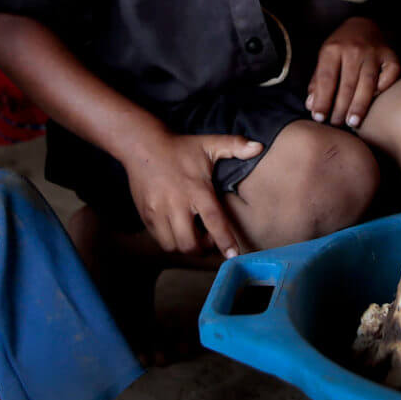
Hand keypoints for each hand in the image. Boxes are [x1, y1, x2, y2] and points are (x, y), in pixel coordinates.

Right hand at [122, 132, 262, 257]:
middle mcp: (176, 203)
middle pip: (190, 243)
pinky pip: (159, 239)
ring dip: (185, 246)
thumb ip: (235, 145)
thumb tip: (258, 147)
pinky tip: (177, 228)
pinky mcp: (146, 215)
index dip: (224, 240)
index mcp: (197, 189)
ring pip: (173, 246)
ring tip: (192, 234)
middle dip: (202, 249)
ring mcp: (158, 211)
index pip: (214, 221)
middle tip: (208, 239)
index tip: (233, 255)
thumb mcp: (209, 144)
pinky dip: (170, 240)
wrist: (142, 145)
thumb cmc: (180, 147)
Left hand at [306, 16, 399, 128]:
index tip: (319, 117)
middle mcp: (354, 49)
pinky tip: (374, 99)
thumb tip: (311, 106)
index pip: (327, 79)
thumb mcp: (325, 57)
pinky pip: (389, 76)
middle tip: (337, 123)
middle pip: (347, 85)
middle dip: (341, 108)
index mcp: (333, 48)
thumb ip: (318, 81)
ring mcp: (374, 52)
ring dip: (360, 105)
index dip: (323, 100)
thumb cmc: (341, 46)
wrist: (365, 23)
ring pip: (368, 84)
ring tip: (353, 122)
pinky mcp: (391, 55)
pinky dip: (383, 88)